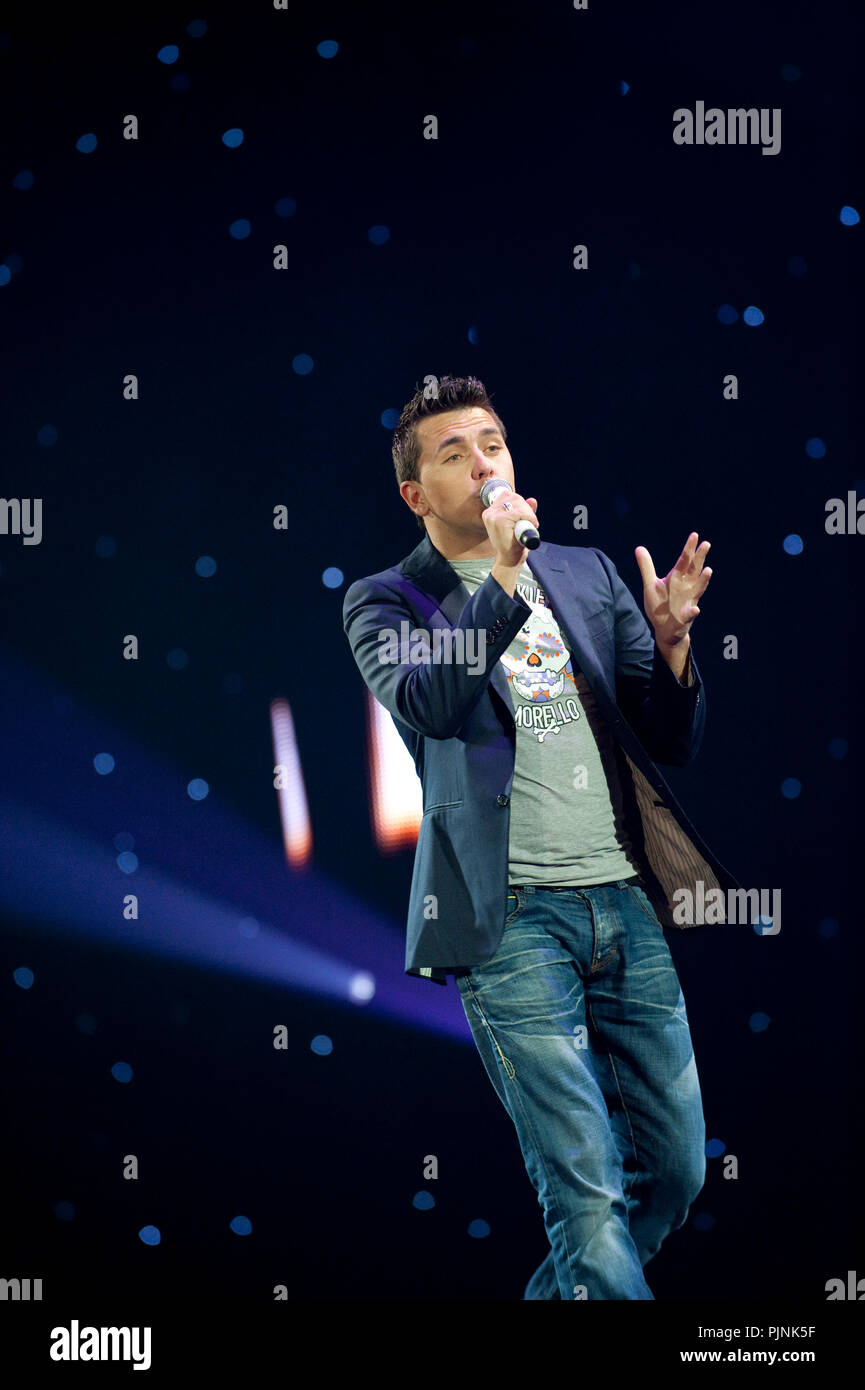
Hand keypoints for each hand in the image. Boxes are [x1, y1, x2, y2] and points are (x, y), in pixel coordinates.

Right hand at [483, 489, 538, 567]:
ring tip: (529, 525)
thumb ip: (525, 511)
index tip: (525, 515)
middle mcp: (490, 513)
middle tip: (530, 521)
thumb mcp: (518, 524)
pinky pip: (520, 513)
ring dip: (529, 514)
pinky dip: (529, 518)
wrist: (509, 560)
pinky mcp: (499, 521)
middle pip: (514, 497)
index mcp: (490, 512)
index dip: (520, 503)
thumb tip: (532, 500)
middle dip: (526, 508)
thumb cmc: (512, 544)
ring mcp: (493, 516)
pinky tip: (531, 525)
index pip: (507, 495)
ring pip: (518, 504)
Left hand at [634, 532, 711, 647]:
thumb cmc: (660, 605)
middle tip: (706, 544)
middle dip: (699, 558)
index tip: (694, 535)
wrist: (664, 629)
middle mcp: (686, 587)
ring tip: (709, 570)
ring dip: (703, 580)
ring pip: (698, 589)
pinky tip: (696, 609)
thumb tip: (639, 547)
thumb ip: (646, 567)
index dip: (688, 548)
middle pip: (694, 570)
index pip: (683, 561)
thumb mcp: (650, 585)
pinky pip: (690, 614)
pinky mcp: (686, 617)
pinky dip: (693, 612)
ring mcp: (688, 601)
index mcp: (677, 578)